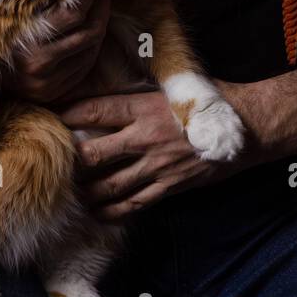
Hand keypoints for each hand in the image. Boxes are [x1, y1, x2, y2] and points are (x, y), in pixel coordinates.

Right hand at [5, 0, 111, 103]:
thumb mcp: (10, 11)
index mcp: (27, 41)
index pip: (74, 14)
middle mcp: (39, 66)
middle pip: (90, 31)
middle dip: (101, 6)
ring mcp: (48, 83)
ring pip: (92, 48)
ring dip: (100, 23)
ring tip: (97, 4)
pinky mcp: (55, 92)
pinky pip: (86, 65)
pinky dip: (92, 45)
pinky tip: (88, 29)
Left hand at [55, 74, 296, 220]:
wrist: (246, 128)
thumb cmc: (210, 101)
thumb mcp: (174, 85)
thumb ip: (143, 90)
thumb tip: (112, 85)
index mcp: (144, 106)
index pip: (94, 111)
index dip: (67, 115)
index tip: (50, 116)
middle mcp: (145, 137)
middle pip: (93, 155)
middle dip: (70, 161)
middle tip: (55, 161)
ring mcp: (157, 166)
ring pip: (108, 186)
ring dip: (85, 191)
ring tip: (70, 190)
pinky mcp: (169, 187)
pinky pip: (132, 205)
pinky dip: (110, 211)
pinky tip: (96, 212)